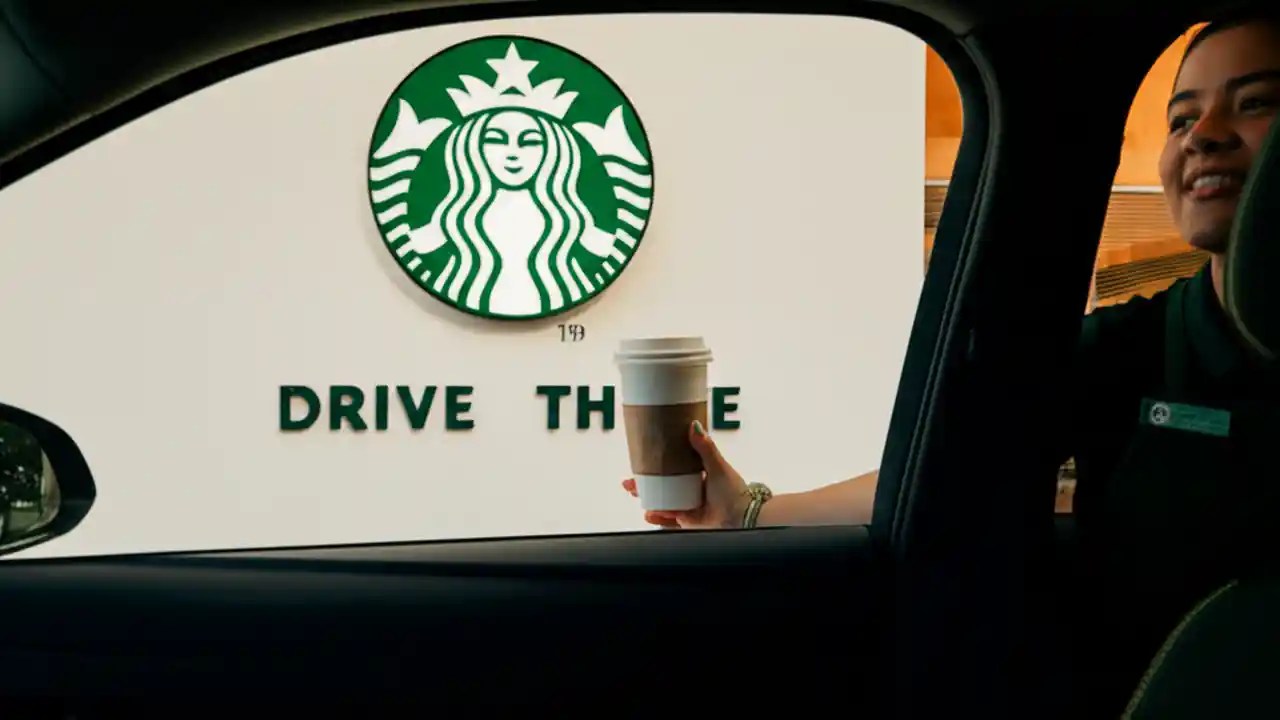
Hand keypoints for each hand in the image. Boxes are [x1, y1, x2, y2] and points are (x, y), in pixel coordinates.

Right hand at [621, 420, 749, 529]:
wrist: (744, 518)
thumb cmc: (735, 492)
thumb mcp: (717, 465)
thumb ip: (705, 447)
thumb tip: (693, 425)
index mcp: (696, 476)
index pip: (671, 470)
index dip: (655, 467)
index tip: (640, 463)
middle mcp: (690, 492)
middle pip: (662, 489)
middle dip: (644, 488)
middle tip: (630, 485)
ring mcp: (689, 508)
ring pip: (663, 506)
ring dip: (649, 504)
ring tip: (642, 501)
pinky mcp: (689, 524)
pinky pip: (669, 523)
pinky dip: (658, 519)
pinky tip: (650, 515)